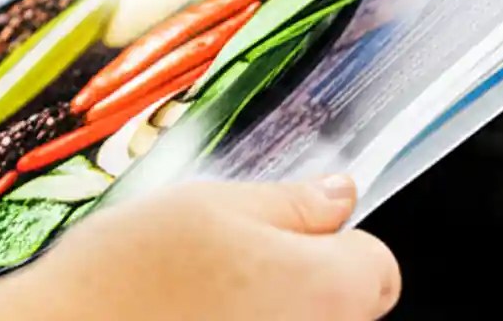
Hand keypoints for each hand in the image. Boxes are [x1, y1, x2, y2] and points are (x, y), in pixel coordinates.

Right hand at [0, 176, 399, 320]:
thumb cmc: (126, 273)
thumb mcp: (208, 206)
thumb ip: (289, 203)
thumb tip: (342, 194)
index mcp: (325, 291)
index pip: (377, 265)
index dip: (336, 242)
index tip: (290, 231)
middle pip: (341, 307)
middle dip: (301, 280)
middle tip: (229, 261)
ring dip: (266, 312)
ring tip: (194, 296)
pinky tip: (183, 320)